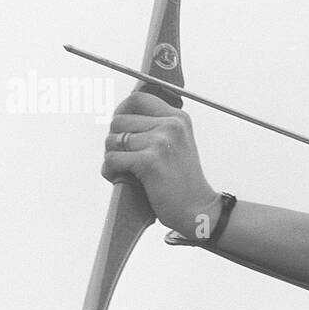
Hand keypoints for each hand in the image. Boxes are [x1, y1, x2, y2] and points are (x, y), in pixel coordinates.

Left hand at [101, 92, 216, 238]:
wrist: (198, 210)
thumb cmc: (180, 182)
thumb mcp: (175, 145)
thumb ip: (153, 128)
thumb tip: (116, 118)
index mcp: (178, 118)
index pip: (137, 99)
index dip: (121, 112)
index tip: (121, 130)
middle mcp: (171, 125)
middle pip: (118, 120)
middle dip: (114, 141)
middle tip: (124, 158)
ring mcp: (162, 142)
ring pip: (112, 140)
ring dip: (111, 157)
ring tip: (126, 171)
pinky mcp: (151, 161)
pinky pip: (112, 159)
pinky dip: (110, 171)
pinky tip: (121, 179)